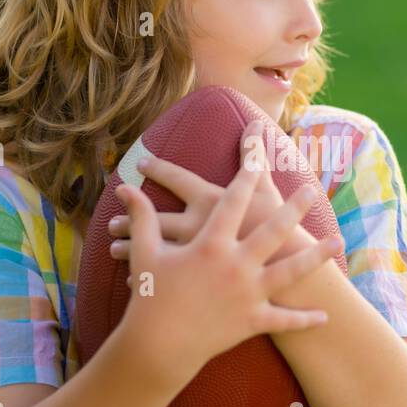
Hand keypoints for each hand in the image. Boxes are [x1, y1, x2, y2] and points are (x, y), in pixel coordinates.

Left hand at [107, 120, 315, 265]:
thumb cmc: (282, 231)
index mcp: (212, 203)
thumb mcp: (268, 190)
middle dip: (131, 220)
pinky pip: (164, 280)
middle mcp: (197, 228)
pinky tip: (131, 280)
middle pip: (156, 220)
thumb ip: (254, 157)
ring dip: (131, 249)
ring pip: (153, 251)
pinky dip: (147, 278)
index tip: (141, 163)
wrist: (294, 278)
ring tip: (113, 249)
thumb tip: (253, 124)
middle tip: (112, 222)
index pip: (179, 179)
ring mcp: (195, 258)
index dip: (159, 168)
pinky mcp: (196, 283)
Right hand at [114, 160, 343, 385]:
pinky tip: (326, 316)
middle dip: (294, 209)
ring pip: (290, 272)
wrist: (156, 346)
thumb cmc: (149, 297)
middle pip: (272, 231)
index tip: (259, 157)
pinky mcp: (253, 321)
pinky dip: (305, 319)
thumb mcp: (144, 253)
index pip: (232, 202)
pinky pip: (284, 319)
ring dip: (316, 258)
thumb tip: (126, 187)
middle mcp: (235, 266)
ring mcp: (248, 294)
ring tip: (338, 243)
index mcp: (209, 246)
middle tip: (312, 191)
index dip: (245, 176)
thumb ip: (141, 217)